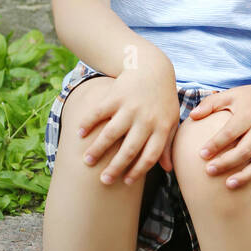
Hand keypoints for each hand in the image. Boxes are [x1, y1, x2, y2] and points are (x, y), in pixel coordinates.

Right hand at [77, 66, 179, 186]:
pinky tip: (79, 134)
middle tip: (103, 180)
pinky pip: (98, 113)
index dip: (137, 171)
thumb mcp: (171, 120)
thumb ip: (168, 143)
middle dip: (115, 167)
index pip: (150, 156)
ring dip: (97, 149)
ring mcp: (130, 107)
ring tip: (87, 161)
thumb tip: (167, 169)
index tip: (125, 182)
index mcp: (161, 127)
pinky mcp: (115, 96)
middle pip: (129, 150)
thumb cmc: (162, 99)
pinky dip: (88, 123)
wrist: (152, 68)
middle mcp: (146, 119)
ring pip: (111, 134)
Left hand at [187, 79, 250, 196]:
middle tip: (209, 171)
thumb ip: (211, 103)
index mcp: (249, 114)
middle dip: (227, 163)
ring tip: (229, 185)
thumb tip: (191, 116)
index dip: (216, 144)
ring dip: (247, 176)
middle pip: (245, 150)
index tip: (201, 154)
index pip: (230, 132)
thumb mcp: (232, 94)